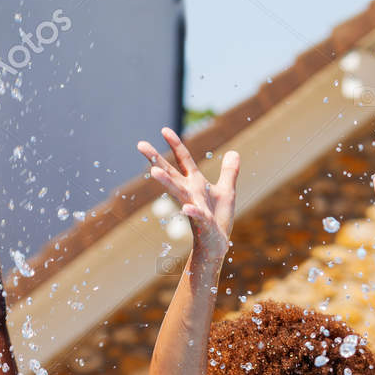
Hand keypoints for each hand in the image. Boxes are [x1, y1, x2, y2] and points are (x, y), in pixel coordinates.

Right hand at [137, 128, 238, 252]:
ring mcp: (194, 207)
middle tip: (140, 145)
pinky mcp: (202, 223)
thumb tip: (234, 152)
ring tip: (153, 171)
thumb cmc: (218, 219)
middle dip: (156, 159)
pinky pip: (196, 217)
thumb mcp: (227, 191)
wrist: (216, 245)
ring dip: (166, 181)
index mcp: (195, 183)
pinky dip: (191, 212)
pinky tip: (186, 209)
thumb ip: (229, 172)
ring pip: (178, 192)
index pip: (184, 160)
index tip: (164, 130)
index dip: (175, 144)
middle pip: (171, 172)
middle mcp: (190, 193)